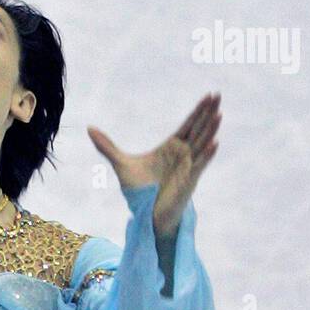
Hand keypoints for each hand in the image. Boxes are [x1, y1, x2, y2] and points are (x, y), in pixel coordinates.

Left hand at [88, 93, 220, 237]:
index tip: (208, 96)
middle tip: (218, 94)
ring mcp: (187, 167)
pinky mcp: (188, 181)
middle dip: (208, 112)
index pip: (188, 125)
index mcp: (171, 147)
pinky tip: (215, 142)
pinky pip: (200, 165)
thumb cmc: (139, 190)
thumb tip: (89, 129)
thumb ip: (107, 146)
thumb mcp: (120, 163)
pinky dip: (208, 154)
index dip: (198, 111)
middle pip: (198, 129)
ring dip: (211, 129)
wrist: (146, 215)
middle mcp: (183, 154)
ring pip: (202, 144)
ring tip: (219, 113)